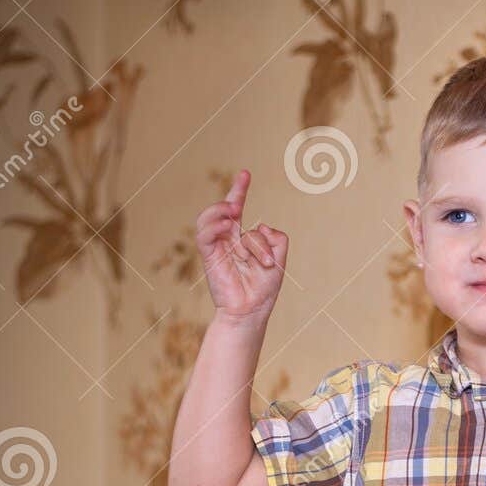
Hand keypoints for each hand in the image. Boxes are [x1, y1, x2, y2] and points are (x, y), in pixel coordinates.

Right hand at [195, 168, 288, 322]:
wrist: (250, 312)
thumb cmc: (263, 291)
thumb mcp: (280, 261)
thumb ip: (277, 239)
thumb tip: (261, 225)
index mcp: (242, 239)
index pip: (237, 208)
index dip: (239, 190)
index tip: (245, 173)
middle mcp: (227, 240)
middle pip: (223, 208)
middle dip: (233, 198)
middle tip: (240, 210)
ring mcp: (216, 247)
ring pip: (212, 217)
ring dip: (224, 212)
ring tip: (235, 217)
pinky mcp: (209, 256)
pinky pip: (205, 234)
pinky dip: (215, 225)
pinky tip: (228, 226)